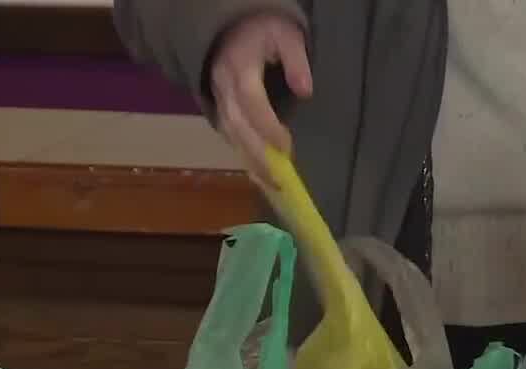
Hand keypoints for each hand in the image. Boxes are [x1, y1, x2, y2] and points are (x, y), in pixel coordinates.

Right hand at [210, 12, 312, 188]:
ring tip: (272, 185)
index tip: (286, 146)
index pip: (250, 101)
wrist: (230, 26)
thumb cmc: (263, 30)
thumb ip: (296, 61)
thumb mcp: (285, 35)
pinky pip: (229, 135)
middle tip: (280, 180)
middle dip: (257, 155)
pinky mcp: (220, 108)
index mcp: (239, 67)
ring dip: (250, 161)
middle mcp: (224, 87)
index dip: (266, 126)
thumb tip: (306, 91)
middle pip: (237, 126)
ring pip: (230, 135)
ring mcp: (219, 98)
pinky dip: (243, 155)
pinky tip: (260, 174)